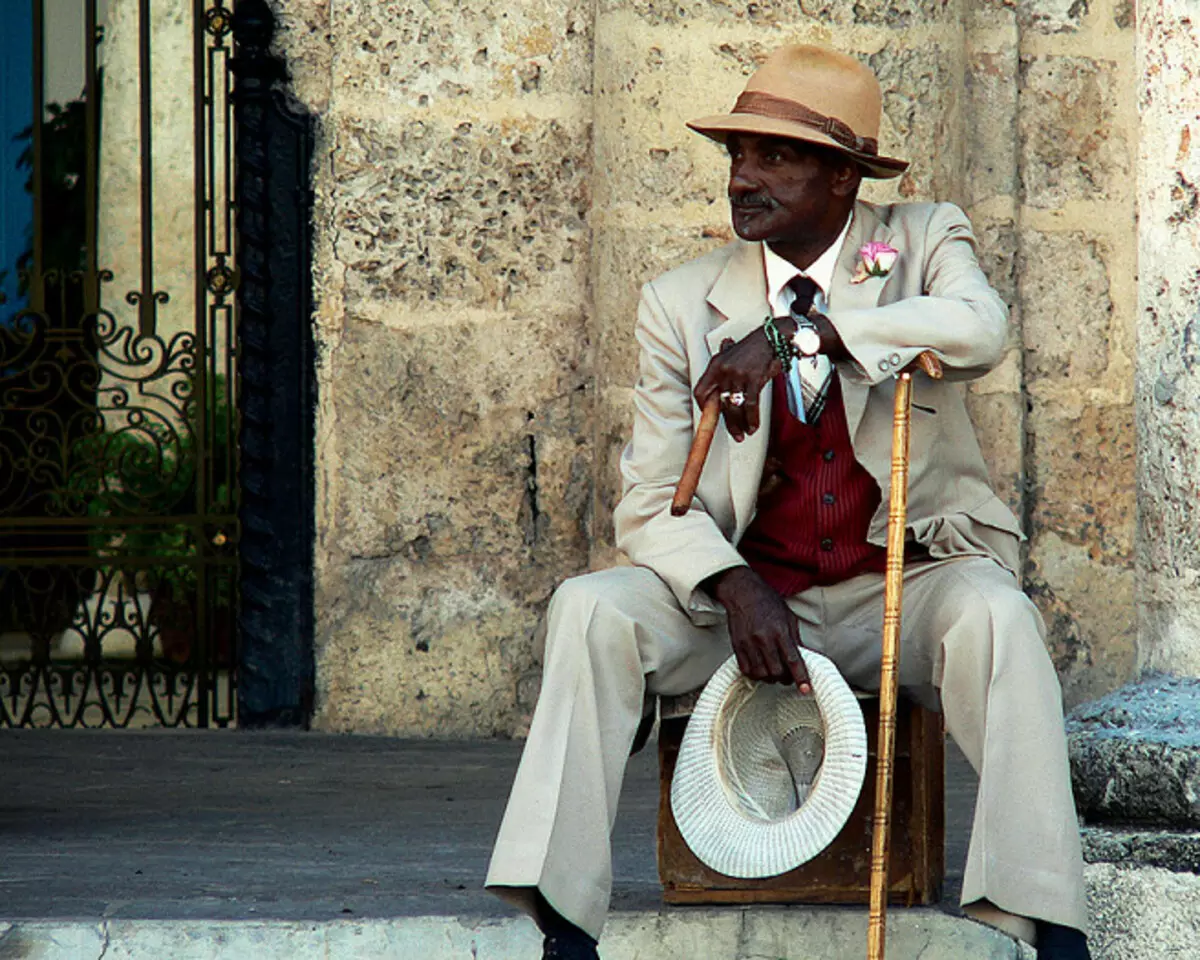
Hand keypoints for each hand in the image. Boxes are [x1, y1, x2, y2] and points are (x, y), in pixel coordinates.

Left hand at [694, 331, 781, 442]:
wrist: (771, 338)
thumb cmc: (752, 347)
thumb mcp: (729, 354)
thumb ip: (721, 369)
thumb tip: (714, 386)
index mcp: (715, 366)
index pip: (701, 391)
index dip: (704, 407)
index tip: (710, 415)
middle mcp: (724, 371)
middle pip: (720, 404)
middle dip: (727, 422)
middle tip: (733, 432)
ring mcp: (739, 376)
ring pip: (734, 407)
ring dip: (739, 424)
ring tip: (743, 432)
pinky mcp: (753, 380)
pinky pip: (751, 405)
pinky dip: (752, 419)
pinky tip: (752, 426)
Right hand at [705, 567, 810, 693]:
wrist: (742, 592)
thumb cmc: (768, 602)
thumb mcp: (789, 617)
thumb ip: (796, 639)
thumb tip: (805, 658)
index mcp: (780, 630)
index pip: (793, 660)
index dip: (801, 677)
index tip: (805, 689)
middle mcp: (764, 638)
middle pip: (777, 671)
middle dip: (785, 678)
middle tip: (788, 675)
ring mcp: (749, 643)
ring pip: (761, 674)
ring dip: (770, 678)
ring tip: (773, 672)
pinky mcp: (737, 646)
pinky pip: (746, 670)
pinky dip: (755, 674)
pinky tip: (760, 669)